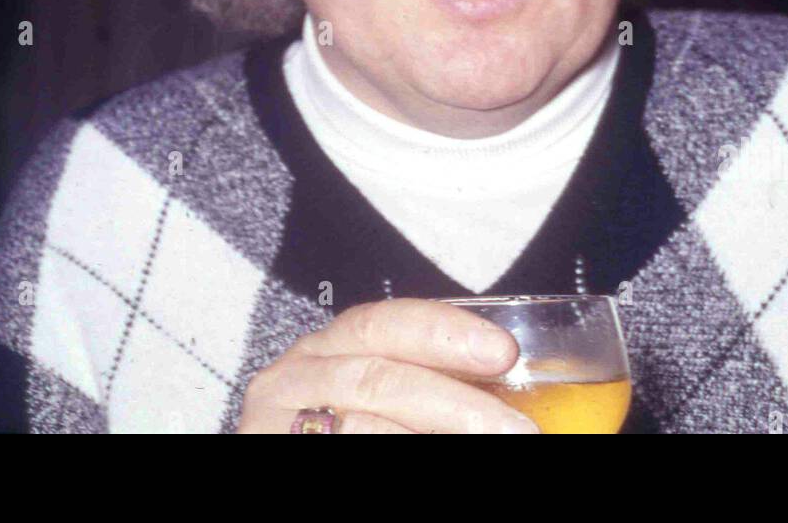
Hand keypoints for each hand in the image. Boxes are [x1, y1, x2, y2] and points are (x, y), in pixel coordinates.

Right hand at [237, 297, 540, 433]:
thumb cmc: (354, 426)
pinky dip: (401, 452)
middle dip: (456, 402)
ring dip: (439, 437)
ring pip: (366, 426)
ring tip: (495, 445)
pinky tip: (439, 460)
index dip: (447, 332)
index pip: (387, 323)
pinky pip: (345, 448)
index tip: (504, 351)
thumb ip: (431, 385)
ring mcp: (276, 422)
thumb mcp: (385, 398)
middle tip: (516, 428)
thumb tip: (513, 400)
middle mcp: (294, 378)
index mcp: (328, 348)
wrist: (287, 465)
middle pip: (380, 378)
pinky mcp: (271, 447)